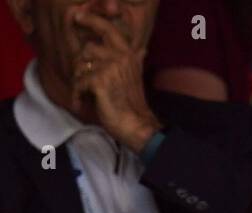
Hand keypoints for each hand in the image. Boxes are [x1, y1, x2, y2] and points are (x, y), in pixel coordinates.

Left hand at [68, 8, 161, 151]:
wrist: (137, 125)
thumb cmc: (133, 103)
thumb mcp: (136, 76)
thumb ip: (135, 60)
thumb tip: (143, 49)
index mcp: (128, 54)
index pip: (107, 29)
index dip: (91, 20)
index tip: (78, 16)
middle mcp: (120, 57)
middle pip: (87, 49)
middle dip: (82, 66)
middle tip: (85, 82)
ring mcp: (109, 68)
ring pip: (80, 66)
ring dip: (79, 81)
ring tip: (86, 94)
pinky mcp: (99, 81)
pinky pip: (78, 82)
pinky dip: (77, 95)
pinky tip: (83, 102)